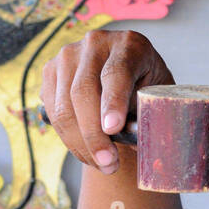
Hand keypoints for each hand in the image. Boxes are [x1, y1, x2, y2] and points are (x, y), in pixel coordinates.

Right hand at [41, 30, 172, 173]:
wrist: (127, 76)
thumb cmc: (146, 87)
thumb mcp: (158, 96)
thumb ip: (152, 115)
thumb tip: (142, 146)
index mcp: (129, 44)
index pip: (116, 72)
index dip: (113, 102)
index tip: (113, 128)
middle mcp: (95, 43)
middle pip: (84, 92)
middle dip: (94, 135)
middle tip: (109, 164)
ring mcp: (68, 55)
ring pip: (64, 106)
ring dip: (81, 144)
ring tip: (102, 165)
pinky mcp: (50, 72)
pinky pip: (52, 112)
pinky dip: (69, 139)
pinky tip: (88, 153)